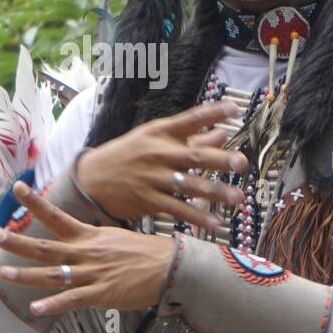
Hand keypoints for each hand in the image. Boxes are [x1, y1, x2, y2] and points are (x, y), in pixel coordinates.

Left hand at [0, 181, 175, 316]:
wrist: (170, 267)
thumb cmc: (145, 252)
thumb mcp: (116, 237)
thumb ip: (94, 238)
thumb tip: (80, 234)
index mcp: (89, 236)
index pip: (57, 215)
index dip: (35, 203)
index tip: (17, 189)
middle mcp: (85, 252)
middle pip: (45, 246)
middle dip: (17, 241)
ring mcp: (91, 273)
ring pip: (51, 274)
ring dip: (25, 274)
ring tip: (3, 272)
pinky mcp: (100, 294)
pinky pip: (71, 300)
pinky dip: (52, 304)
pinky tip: (34, 307)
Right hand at [75, 101, 247, 231]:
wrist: (91, 179)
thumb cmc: (129, 156)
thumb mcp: (155, 140)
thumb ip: (191, 138)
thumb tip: (224, 133)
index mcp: (159, 133)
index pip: (189, 119)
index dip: (212, 113)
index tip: (234, 109)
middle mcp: (157, 153)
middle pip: (192, 156)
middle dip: (218, 160)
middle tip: (241, 163)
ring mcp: (152, 178)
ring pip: (188, 186)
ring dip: (214, 193)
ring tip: (238, 198)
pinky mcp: (147, 200)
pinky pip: (176, 210)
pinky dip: (196, 217)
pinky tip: (214, 223)